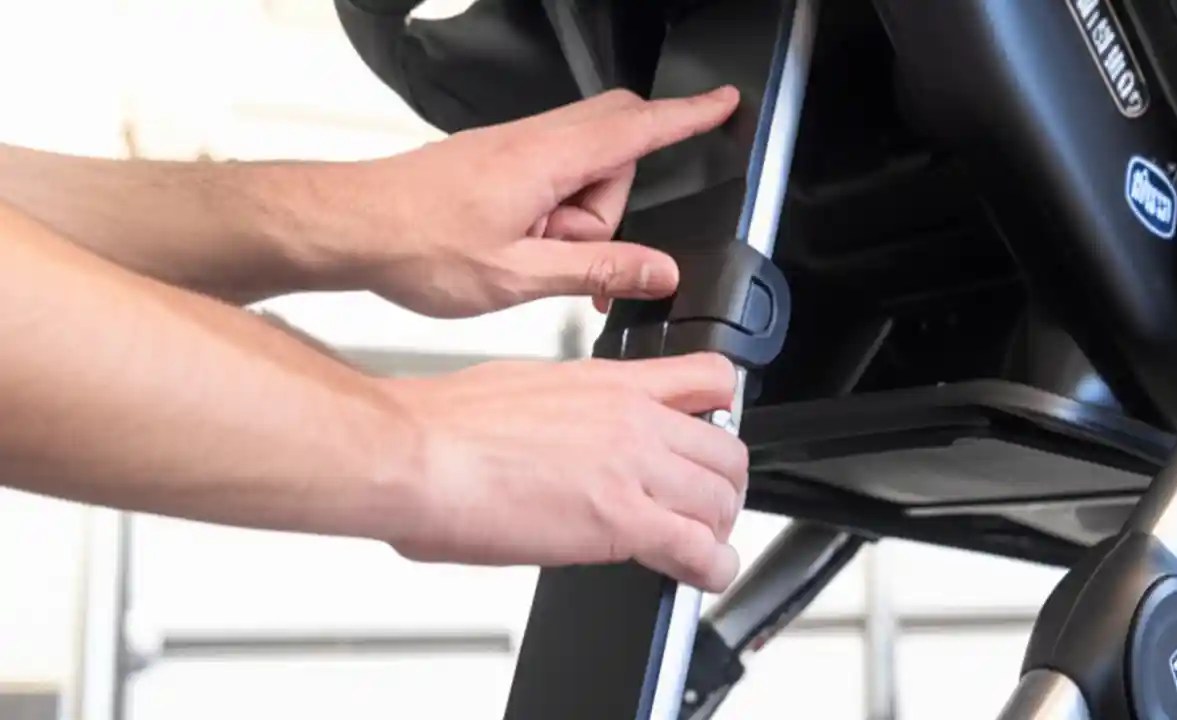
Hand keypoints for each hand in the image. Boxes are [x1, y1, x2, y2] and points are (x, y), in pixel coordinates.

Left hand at [343, 85, 740, 317]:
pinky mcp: (494, 163)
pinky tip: (520, 251)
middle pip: (613, 146)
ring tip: (529, 259)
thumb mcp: (517, 275)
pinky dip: (551, 216)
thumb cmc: (416, 246)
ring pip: (581, 167)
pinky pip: (549, 177)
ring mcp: (511, 149)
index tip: (724, 103)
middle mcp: (532, 142)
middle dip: (613, 202)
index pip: (637, 128)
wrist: (346, 226)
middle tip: (581, 252)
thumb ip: (596, 272)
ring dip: (575, 218)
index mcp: (546, 160)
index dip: (687, 117)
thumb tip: (658, 271)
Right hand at [381, 352, 748, 591]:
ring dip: (718, 527)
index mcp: (610, 384)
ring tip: (701, 545)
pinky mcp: (621, 522)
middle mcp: (632, 419)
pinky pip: (697, 548)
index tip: (712, 433)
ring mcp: (632, 469)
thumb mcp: (528, 388)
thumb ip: (572, 409)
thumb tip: (572, 435)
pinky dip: (711, 567)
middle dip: (723, 484)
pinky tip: (702, 574)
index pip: (708, 379)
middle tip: (703, 506)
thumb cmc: (447, 424)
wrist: (417, 452)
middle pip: (727, 448)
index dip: (722, 412)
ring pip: (721, 498)